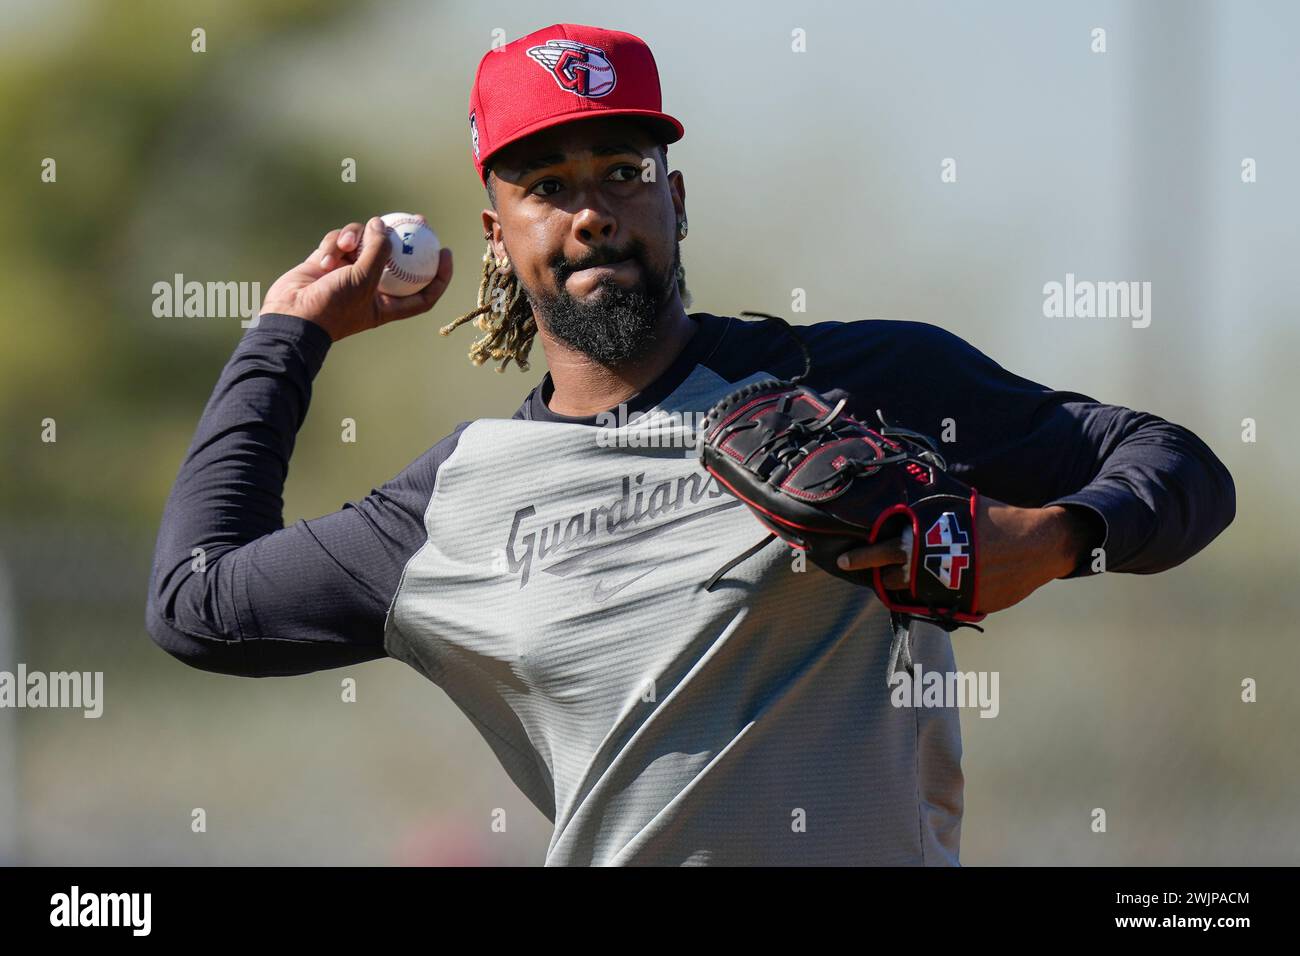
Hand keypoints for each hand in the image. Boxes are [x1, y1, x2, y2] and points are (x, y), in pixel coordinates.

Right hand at [259, 217, 453, 341]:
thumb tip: (382, 224)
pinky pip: (338, 242)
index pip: (422, 291)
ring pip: (364, 242)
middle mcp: (370, 288)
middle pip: (395, 259)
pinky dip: (334, 244)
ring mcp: (348, 272)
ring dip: (356, 238)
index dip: (438, 274)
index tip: (445, 252)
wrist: (291, 316)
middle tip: (417, 219)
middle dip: (405, 239)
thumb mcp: (364, 280)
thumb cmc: (332, 308)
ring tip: (346, 245)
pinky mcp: (327, 261)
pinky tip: (325, 257)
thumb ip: (378, 251)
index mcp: (387, 304)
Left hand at [835, 497, 1095, 614]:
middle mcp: (935, 565)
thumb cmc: (998, 520)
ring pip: (911, 591)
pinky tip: (919, 588)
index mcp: (931, 539)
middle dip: (869, 569)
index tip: (844, 559)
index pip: (886, 548)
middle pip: (891, 573)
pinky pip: (935, 602)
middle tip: (847, 564)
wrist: (1037, 545)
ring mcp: (948, 587)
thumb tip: (911, 504)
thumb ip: (934, 514)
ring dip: (898, 584)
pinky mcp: (964, 603)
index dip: (864, 555)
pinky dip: (925, 595)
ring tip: (888, 576)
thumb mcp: (961, 509)